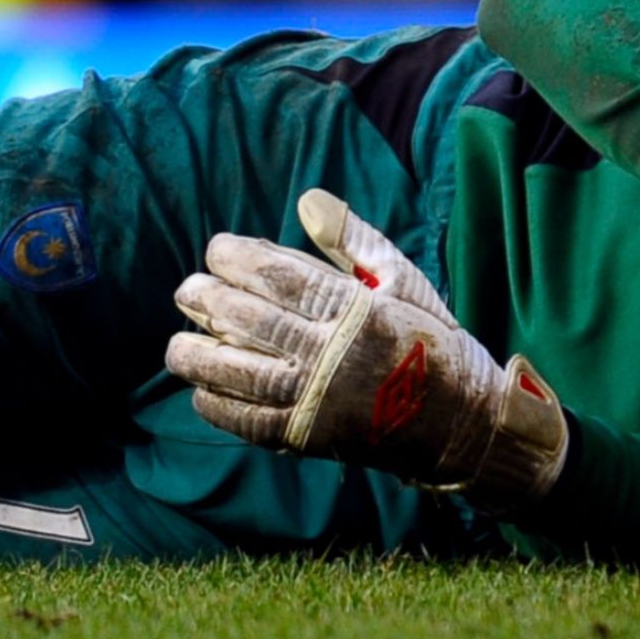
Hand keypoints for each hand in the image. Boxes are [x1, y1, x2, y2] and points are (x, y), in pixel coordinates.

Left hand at [165, 190, 568, 509]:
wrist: (464, 422)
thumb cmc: (432, 340)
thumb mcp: (403, 280)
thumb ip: (351, 240)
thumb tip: (306, 200)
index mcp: (356, 309)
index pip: (281, 277)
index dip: (239, 259)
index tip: (216, 250)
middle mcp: (332, 354)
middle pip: (252, 321)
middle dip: (209, 303)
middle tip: (185, 292)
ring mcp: (319, 400)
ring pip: (242, 376)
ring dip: (199, 359)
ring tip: (175, 346)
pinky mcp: (312, 438)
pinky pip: (253, 424)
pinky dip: (221, 409)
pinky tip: (201, 393)